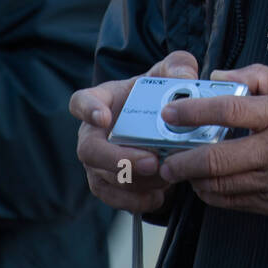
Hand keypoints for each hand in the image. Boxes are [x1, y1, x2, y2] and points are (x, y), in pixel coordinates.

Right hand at [70, 50, 199, 212]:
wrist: (160, 124)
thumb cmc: (157, 94)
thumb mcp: (170, 73)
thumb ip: (178, 66)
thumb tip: (185, 77)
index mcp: (102, 100)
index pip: (81, 102)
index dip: (88, 110)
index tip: (103, 116)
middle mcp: (93, 133)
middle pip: (89, 150)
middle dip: (118, 159)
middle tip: (150, 161)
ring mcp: (97, 161)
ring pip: (104, 178)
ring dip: (134, 182)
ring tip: (165, 177)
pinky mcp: (109, 183)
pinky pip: (114, 198)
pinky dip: (136, 201)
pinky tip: (159, 196)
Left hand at [156, 63, 267, 218]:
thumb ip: (260, 77)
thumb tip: (220, 76)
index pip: (228, 109)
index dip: (192, 111)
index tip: (170, 113)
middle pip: (215, 158)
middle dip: (181, 161)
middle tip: (164, 159)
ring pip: (221, 186)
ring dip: (195, 181)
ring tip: (183, 172)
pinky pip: (238, 203)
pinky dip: (217, 196)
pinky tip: (209, 186)